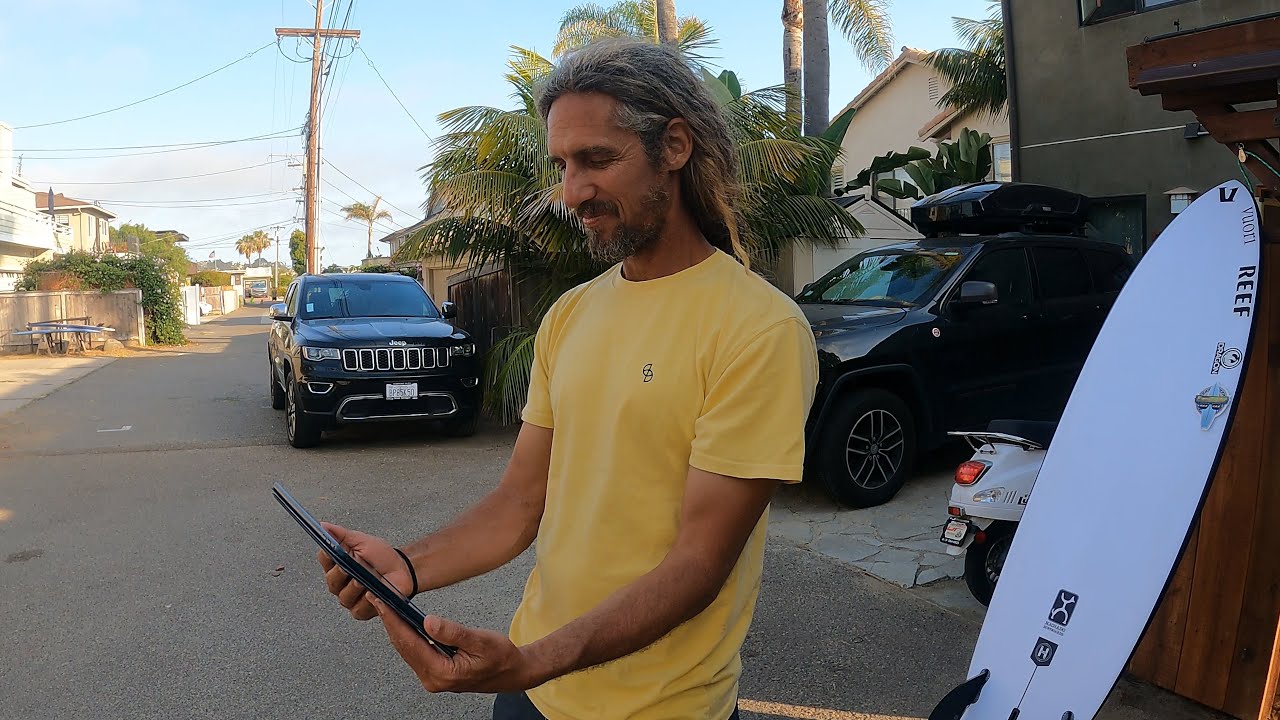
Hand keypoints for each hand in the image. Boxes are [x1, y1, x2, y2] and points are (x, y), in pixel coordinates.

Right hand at [317, 522, 412, 620]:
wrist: (403, 570)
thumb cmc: (382, 556)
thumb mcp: (362, 541)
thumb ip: (342, 535)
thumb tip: (323, 525)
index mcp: (338, 563)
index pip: (325, 559)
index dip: (328, 556)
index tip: (335, 550)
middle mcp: (340, 582)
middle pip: (331, 580)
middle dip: (341, 574)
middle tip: (349, 568)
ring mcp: (349, 597)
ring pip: (344, 596)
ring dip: (355, 587)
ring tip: (365, 580)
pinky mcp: (360, 610)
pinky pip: (357, 609)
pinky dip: (367, 602)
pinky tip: (373, 594)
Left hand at [369, 598, 543, 693]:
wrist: (512, 672)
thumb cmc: (501, 657)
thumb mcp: (481, 641)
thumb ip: (453, 633)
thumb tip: (428, 622)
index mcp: (441, 673)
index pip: (410, 643)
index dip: (393, 621)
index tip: (382, 603)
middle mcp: (432, 679)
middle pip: (404, 647)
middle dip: (389, 622)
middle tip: (376, 598)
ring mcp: (432, 677)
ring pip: (407, 649)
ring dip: (395, 627)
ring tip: (384, 606)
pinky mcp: (435, 672)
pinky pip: (415, 651)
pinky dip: (406, 634)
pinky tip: (401, 621)